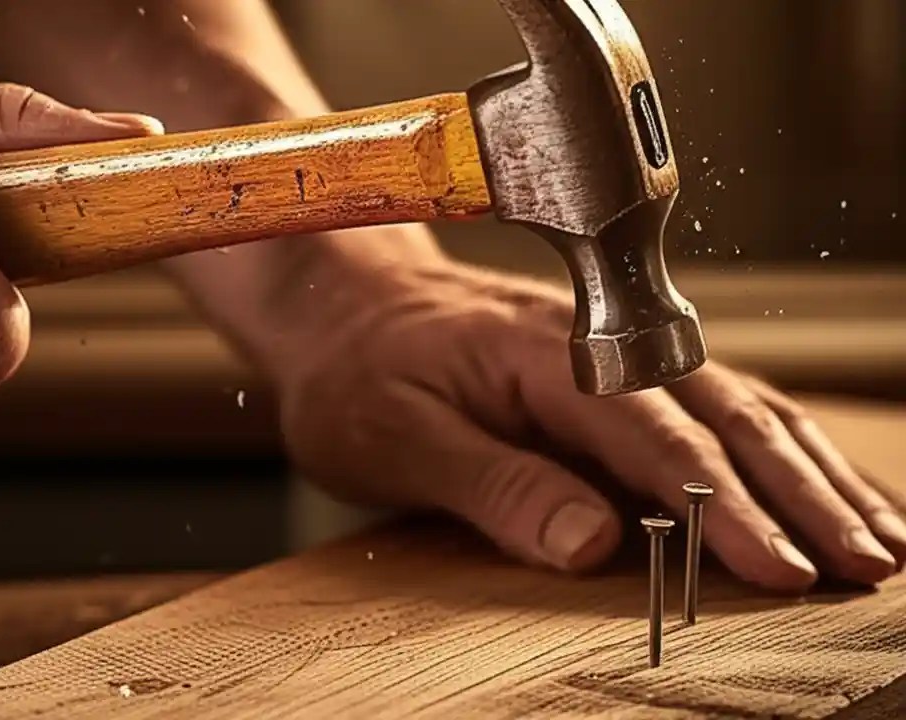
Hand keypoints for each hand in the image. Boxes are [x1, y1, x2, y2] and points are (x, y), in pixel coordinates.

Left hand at [278, 260, 905, 589]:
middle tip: (866, 566)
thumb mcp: (394, 435)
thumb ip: (492, 483)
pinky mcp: (621, 374)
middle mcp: (598, 345)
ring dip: (814, 473)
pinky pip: (718, 407)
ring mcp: (617, 353)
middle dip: (802, 495)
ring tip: (879, 539)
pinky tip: (824, 489)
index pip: (650, 435)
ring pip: (741, 408)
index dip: (721, 508)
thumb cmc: (356, 371)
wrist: (345, 305)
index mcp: (542, 355)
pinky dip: (783, 451)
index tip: (779, 570)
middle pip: (723, 416)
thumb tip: (591, 545)